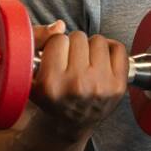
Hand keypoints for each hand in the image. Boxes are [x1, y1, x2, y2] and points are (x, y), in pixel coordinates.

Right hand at [30, 19, 129, 142]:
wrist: (71, 124)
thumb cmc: (53, 98)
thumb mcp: (32, 77)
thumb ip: (38, 45)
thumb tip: (58, 25)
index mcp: (51, 84)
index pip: (57, 40)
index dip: (56, 46)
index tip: (56, 58)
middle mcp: (77, 85)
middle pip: (78, 37)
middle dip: (73, 46)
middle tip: (71, 61)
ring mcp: (100, 86)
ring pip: (98, 40)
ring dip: (91, 48)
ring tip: (86, 62)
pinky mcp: (118, 86)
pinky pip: (118, 48)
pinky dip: (110, 50)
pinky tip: (101, 62)